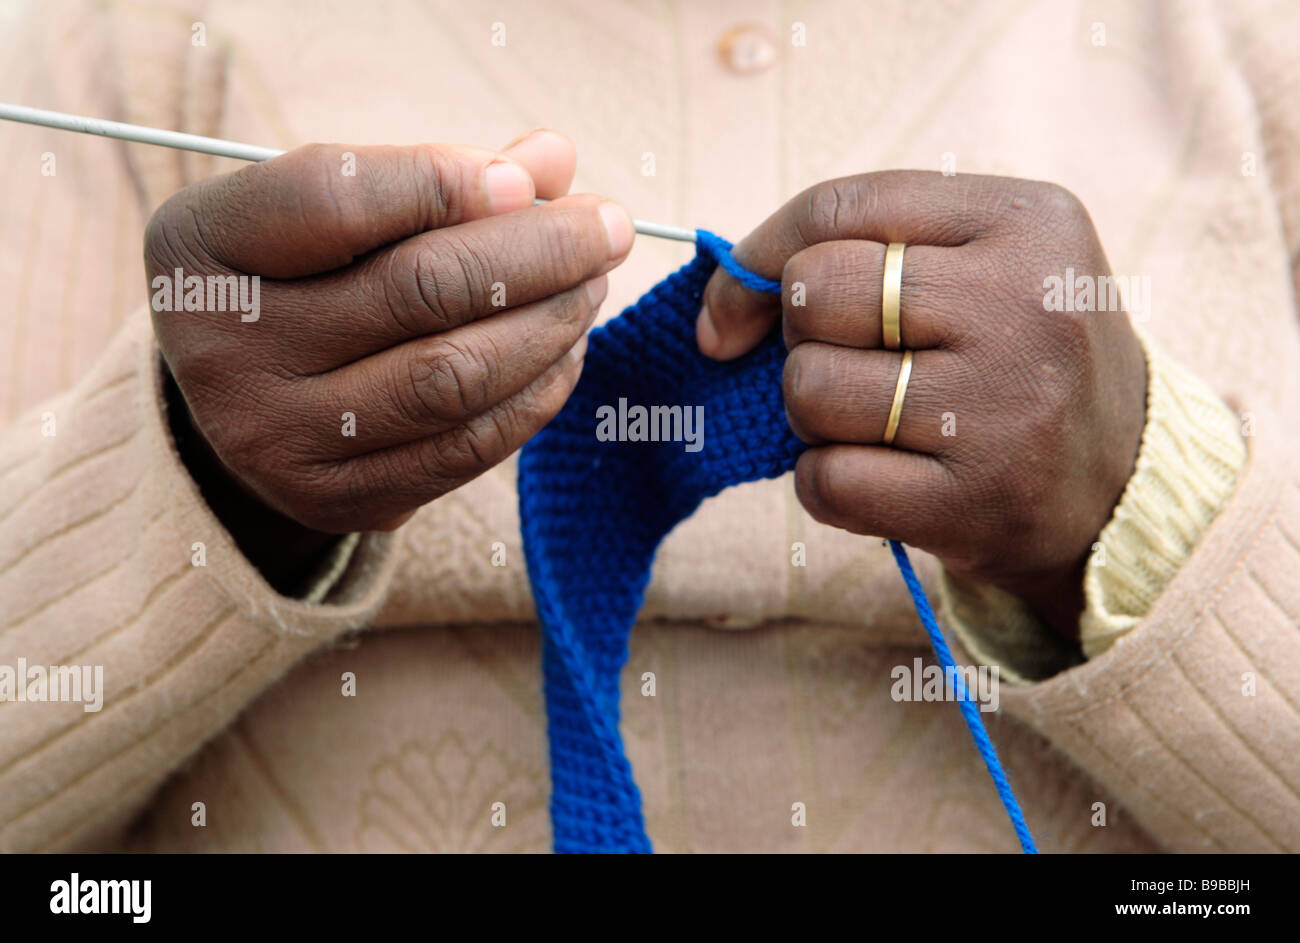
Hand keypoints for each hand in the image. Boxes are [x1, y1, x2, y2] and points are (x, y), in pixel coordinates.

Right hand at [147, 130, 633, 587]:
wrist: (243, 405)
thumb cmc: (301, 282)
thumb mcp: (331, 216)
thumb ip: (431, 181)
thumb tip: (552, 160)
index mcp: (203, 248)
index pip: (332, 199)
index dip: (444, 182)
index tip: (534, 176)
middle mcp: (224, 351)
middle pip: (415, 290)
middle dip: (539, 251)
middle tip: (607, 226)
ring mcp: (279, 439)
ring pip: (452, 375)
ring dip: (550, 323)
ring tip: (594, 281)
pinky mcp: (339, 501)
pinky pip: (466, 448)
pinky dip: (536, 393)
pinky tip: (567, 348)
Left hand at [696, 171, 1146, 637]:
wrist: (1123, 485)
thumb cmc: (1016, 358)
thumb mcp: (985, 263)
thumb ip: (868, 248)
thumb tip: (720, 305)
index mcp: (1026, 219)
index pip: (839, 206)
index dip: (758, 258)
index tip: (728, 312)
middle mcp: (1023, 304)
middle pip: (816, 293)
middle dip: (800, 337)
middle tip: (851, 364)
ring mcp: (1002, 408)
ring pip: (810, 388)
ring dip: (811, 414)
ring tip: (874, 422)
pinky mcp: (974, 501)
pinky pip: (826, 479)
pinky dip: (823, 482)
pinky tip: (876, 477)